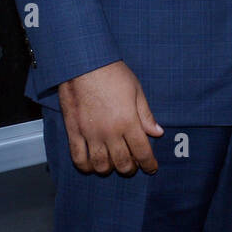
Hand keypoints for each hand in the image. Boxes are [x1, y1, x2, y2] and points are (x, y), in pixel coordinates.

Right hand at [57, 60, 162, 176]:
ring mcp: (90, 133)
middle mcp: (110, 132)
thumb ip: (146, 114)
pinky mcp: (74, 131)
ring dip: (109, 169)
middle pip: (122, 163)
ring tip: (112, 163)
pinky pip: (78, 157)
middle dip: (131, 168)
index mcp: (128, 121)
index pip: (142, 153)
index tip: (151, 167)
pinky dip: (85, 166)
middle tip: (132, 164)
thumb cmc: (112, 72)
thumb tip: (158, 132)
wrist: (83, 62)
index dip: (149, 164)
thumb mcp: (136, 90)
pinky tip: (91, 164)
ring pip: (101, 165)